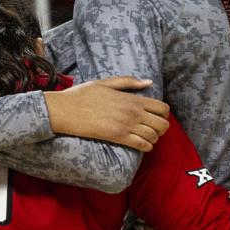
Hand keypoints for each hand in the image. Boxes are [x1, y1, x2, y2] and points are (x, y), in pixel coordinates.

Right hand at [43, 77, 168, 151]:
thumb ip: (129, 82)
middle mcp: (132, 112)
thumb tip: (148, 82)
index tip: (156, 116)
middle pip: (163, 124)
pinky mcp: (118, 137)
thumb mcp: (106, 83)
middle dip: (162, 128)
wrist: (66, 110)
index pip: (162, 108)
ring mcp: (126, 125)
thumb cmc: (83, 95)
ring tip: (145, 137)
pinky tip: (140, 144)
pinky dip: (145, 147)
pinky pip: (142, 146)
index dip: (164, 114)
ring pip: (154, 136)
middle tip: (153, 129)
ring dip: (153, 138)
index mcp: (132, 98)